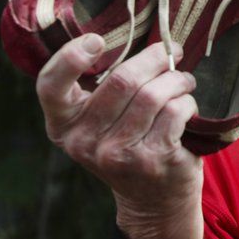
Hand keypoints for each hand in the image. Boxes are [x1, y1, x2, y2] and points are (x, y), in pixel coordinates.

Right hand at [36, 34, 202, 238]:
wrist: (153, 198)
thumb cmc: (130, 143)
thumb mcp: (102, 121)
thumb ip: (104, 87)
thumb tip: (140, 39)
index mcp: (64, 125)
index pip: (50, 86)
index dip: (69, 58)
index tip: (97, 40)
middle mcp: (84, 141)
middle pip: (122, 80)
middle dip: (154, 59)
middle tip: (171, 52)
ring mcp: (117, 153)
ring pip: (153, 94)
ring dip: (177, 80)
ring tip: (184, 82)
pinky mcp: (151, 159)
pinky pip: (175, 111)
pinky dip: (187, 101)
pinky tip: (187, 106)